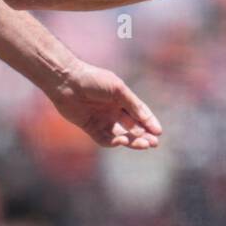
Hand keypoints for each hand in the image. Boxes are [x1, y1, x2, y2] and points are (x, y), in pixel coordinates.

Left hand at [46, 61, 162, 149]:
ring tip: (142, 144)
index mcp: (122, 99)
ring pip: (121, 136)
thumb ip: (133, 105)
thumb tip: (148, 120)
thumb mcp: (118, 90)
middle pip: (132, 127)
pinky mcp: (90, 127)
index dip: (149, 123)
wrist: (67, 81)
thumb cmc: (94, 80)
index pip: (140, 114)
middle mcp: (113, 111)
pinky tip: (121, 141)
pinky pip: (104, 139)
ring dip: (132, 141)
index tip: (158, 132)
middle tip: (153, 143)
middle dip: (144, 135)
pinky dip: (114, 143)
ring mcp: (102, 120)